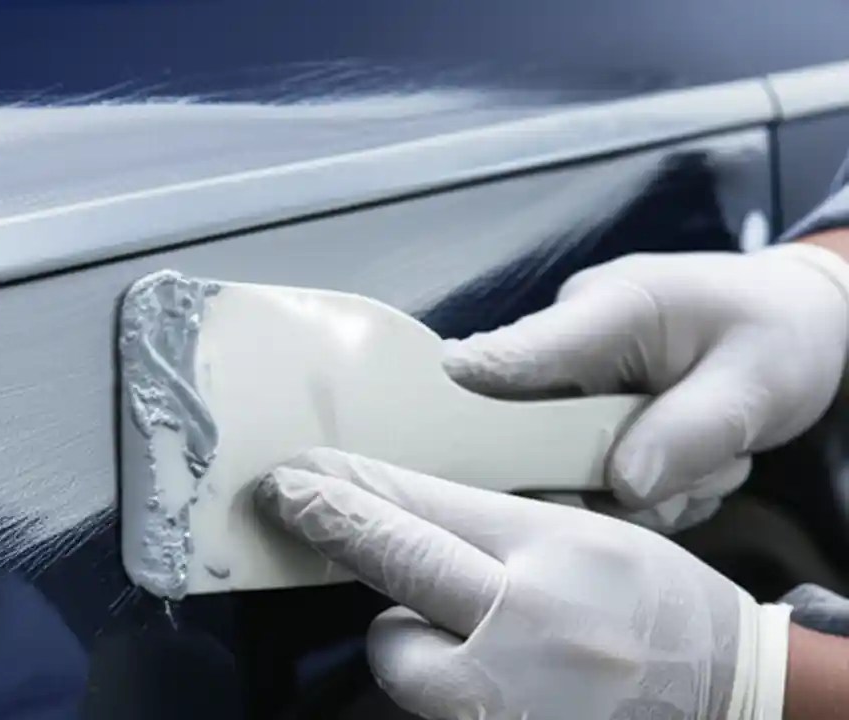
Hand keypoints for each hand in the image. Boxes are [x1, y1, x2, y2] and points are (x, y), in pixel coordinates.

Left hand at [255, 448, 790, 719]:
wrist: (731, 697)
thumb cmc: (656, 606)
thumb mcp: (586, 539)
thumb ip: (494, 527)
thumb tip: (395, 510)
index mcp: (557, 552)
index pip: (427, 507)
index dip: (352, 487)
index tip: (297, 472)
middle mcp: (530, 622)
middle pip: (397, 562)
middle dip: (330, 525)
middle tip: (284, 498)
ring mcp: (510, 694)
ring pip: (400, 650)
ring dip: (408, 635)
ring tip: (464, 631)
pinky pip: (430, 703)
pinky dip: (437, 683)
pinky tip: (477, 669)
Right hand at [442, 247, 848, 529]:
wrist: (797, 319)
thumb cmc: (776, 334)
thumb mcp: (757, 384)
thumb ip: (691, 432)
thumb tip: (621, 486)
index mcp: (605, 312)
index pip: (507, 357)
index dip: (460, 403)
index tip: (431, 443)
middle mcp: (568, 342)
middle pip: (523, 431)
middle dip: (592, 480)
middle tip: (679, 486)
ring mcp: (571, 379)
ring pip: (558, 465)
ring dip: (630, 491)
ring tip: (705, 469)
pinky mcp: (581, 409)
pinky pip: (584, 472)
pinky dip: (636, 491)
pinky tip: (685, 471)